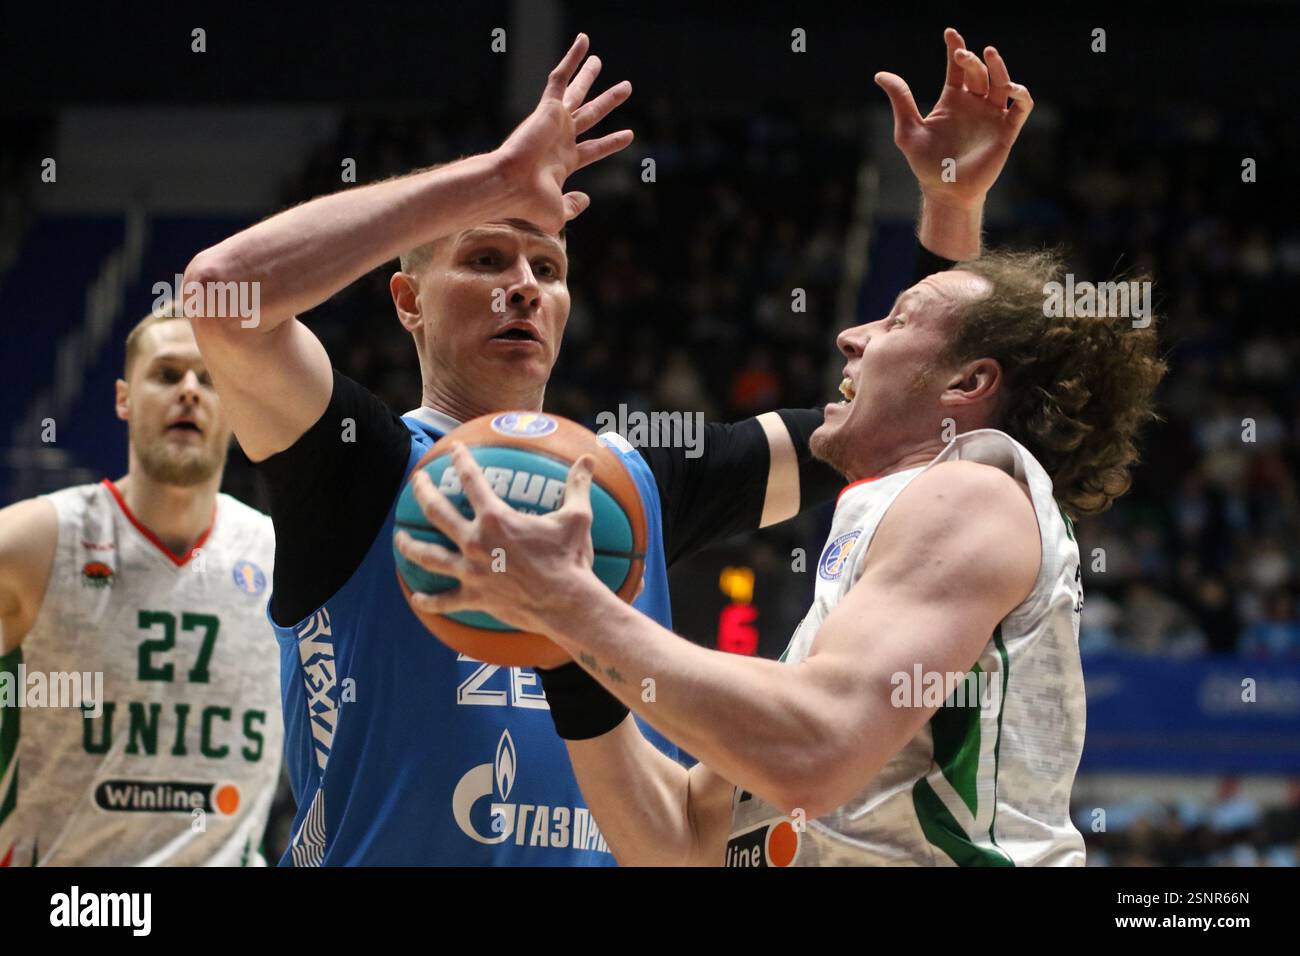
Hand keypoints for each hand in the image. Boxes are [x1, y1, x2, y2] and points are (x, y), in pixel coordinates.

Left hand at [394, 443, 600, 634]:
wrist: (566, 604)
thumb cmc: (571, 560)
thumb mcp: (577, 518)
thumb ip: (578, 487)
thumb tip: (589, 460)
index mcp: (496, 518)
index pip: (472, 480)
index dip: (461, 460)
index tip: (454, 449)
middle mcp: (475, 542)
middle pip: (437, 512)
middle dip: (423, 492)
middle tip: (417, 481)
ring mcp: (470, 571)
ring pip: (429, 556)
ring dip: (410, 545)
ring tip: (400, 538)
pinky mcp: (474, 597)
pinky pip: (445, 600)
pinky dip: (429, 600)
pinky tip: (417, 598)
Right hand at [492, 33, 633, 232]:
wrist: (510, 185)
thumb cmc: (530, 204)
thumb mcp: (559, 212)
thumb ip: (574, 206)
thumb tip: (586, 199)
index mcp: (564, 162)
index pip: (594, 148)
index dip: (611, 142)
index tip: (629, 135)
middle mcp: (560, 138)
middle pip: (590, 115)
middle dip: (607, 102)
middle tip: (625, 88)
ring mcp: (554, 122)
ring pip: (577, 92)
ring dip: (590, 75)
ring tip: (600, 60)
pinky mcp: (547, 108)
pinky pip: (561, 77)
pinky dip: (572, 59)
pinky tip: (584, 41)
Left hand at [875, 27, 1032, 211]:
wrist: (946, 192)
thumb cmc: (926, 164)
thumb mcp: (908, 130)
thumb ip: (900, 101)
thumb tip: (881, 75)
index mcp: (952, 100)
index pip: (956, 68)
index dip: (955, 48)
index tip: (950, 33)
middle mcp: (974, 104)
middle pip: (978, 72)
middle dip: (971, 59)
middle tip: (961, 55)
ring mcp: (991, 116)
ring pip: (1002, 82)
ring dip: (998, 67)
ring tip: (988, 54)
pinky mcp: (1006, 131)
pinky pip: (1021, 108)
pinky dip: (1021, 95)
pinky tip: (1010, 90)